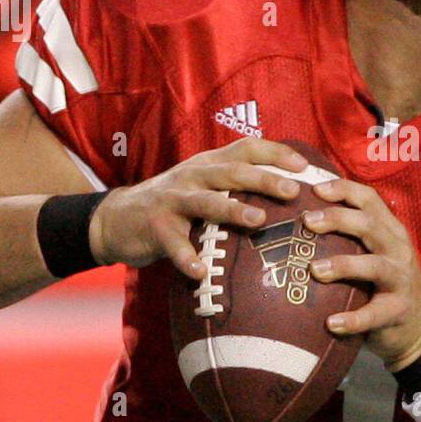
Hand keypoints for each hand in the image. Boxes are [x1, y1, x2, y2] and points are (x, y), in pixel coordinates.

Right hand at [88, 138, 307, 277]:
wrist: (117, 218)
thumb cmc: (175, 203)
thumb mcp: (204, 185)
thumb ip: (236, 184)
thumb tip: (290, 191)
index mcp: (209, 164)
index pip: (246, 148)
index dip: (275, 153)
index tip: (304, 167)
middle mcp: (193, 176)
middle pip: (232, 172)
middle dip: (263, 180)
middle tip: (292, 191)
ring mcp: (173, 200)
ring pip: (206, 202)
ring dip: (232, 210)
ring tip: (258, 221)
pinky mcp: (155, 227)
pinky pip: (174, 244)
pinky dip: (187, 258)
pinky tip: (201, 272)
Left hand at [303, 178, 420, 371]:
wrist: (419, 325)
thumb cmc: (384, 283)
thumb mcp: (375, 252)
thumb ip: (350, 236)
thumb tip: (299, 219)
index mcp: (390, 230)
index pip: (369, 200)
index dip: (344, 190)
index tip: (315, 189)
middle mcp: (398, 249)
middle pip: (370, 225)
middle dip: (338, 219)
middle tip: (308, 221)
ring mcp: (401, 279)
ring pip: (374, 266)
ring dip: (344, 265)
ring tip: (315, 269)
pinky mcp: (398, 310)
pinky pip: (374, 314)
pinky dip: (353, 319)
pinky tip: (331, 323)